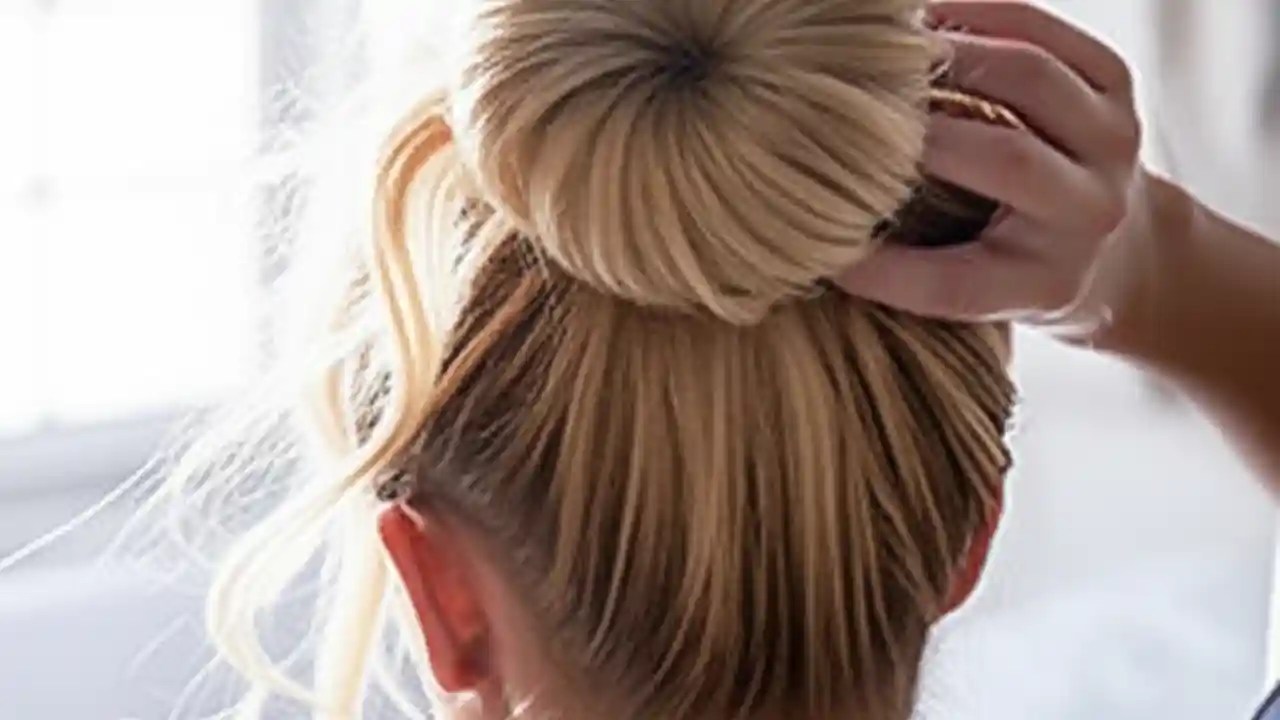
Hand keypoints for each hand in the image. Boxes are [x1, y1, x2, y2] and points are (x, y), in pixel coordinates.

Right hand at [840, 1, 1160, 342]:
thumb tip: (815, 247)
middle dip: (917, 130)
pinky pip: (1043, 31)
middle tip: (843, 113)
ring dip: (946, 54)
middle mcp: (1092, 215)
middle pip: (1006, 159)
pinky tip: (922, 21)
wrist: (1119, 247)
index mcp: (1048, 283)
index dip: (882, 269)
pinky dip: (978, 16)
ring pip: (1028, 75)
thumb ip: (905, 272)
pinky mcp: (1118, 86)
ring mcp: (1115, 142)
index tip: (823, 255)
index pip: (956, 284)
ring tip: (881, 55)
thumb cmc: (1013, 270)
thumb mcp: (973, 290)